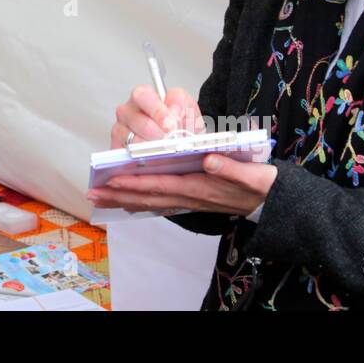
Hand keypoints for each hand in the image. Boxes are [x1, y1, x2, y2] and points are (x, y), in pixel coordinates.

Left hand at [100, 83, 276, 216]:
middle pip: (148, 197)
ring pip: (150, 202)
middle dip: (119, 195)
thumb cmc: (260, 184)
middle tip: (93, 193)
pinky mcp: (190, 199)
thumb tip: (208, 160)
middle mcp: (190, 197)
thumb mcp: (252, 174)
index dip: (137, 184)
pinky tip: (123, 199)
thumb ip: (231, 168)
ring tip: (98, 196)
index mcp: (201, 188)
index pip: (162, 186)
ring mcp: (189, 201)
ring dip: (123, 200)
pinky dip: (138, 201)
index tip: (114, 179)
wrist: (270, 202)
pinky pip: (158, 203)